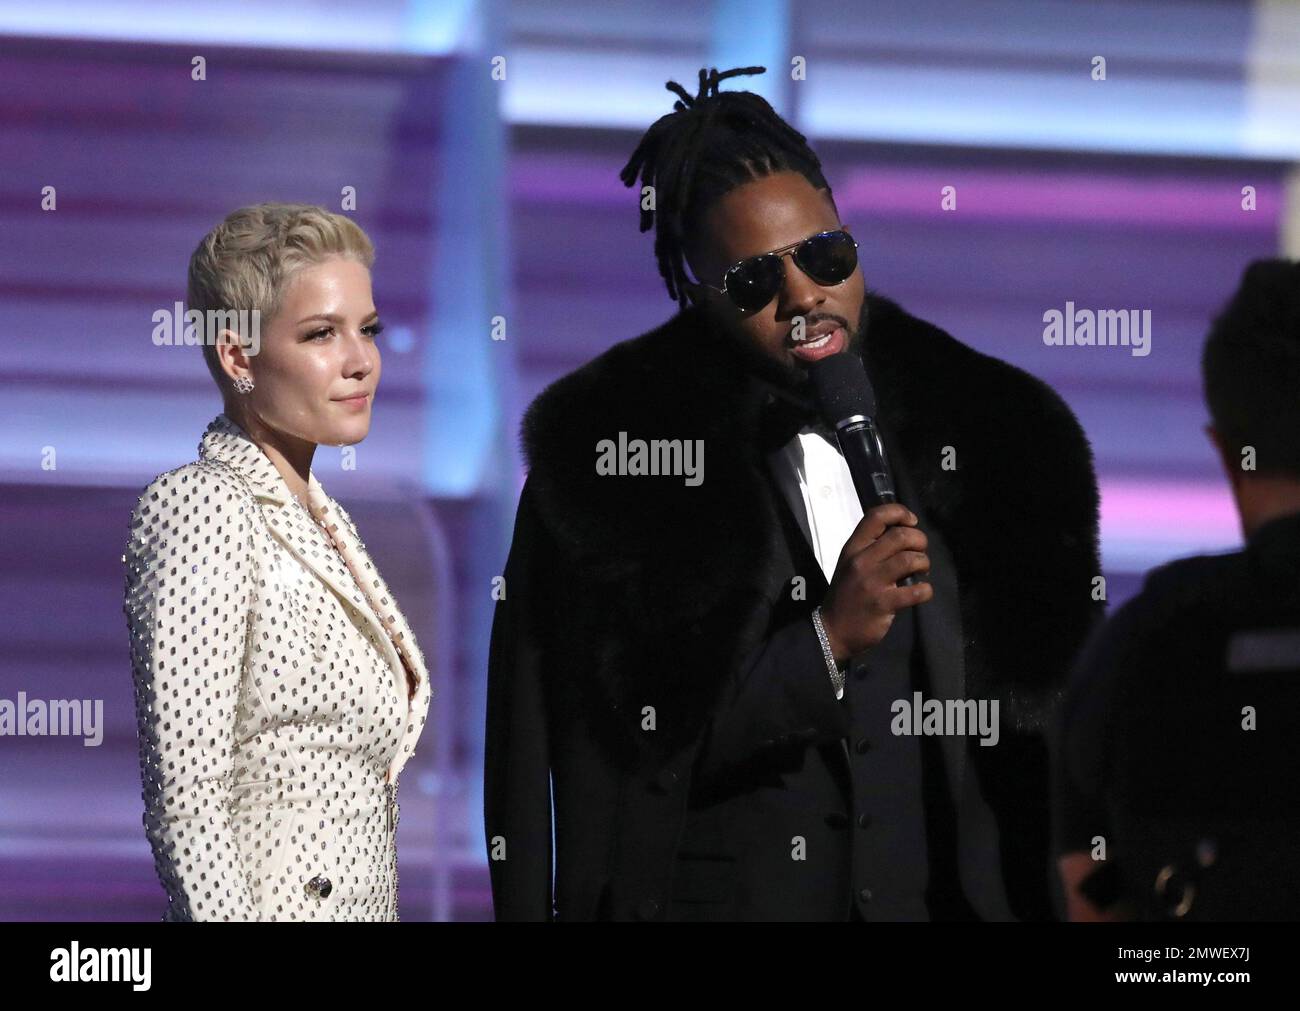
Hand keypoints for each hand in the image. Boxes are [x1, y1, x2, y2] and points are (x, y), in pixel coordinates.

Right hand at [819, 503, 932, 663]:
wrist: (831, 631)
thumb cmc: (845, 596)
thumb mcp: (849, 565)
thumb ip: (870, 549)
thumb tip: (903, 535)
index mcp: (853, 548)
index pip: (876, 516)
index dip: (899, 512)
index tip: (911, 521)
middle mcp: (861, 561)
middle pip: (900, 535)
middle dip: (920, 540)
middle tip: (920, 552)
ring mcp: (872, 582)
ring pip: (910, 560)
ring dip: (924, 563)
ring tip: (922, 571)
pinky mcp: (883, 603)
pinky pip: (916, 591)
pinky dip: (926, 590)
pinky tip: (922, 592)